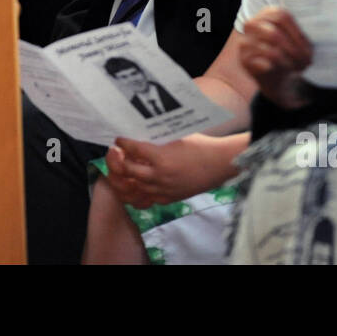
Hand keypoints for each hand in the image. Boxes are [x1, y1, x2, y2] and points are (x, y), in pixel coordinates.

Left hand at [103, 134, 236, 207]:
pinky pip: (144, 200)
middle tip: (116, 153)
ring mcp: (162, 190)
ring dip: (123, 178)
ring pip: (132, 189)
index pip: (133, 149)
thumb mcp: (176, 137)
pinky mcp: (168, 199)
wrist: (220, 165)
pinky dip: (135, 193)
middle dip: (117, 161)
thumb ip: (157, 139)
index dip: (123, 143)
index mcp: (161, 157)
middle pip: (127, 171)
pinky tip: (133, 184)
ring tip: (121, 170)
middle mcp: (158, 176)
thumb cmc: (201, 146)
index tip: (119, 139)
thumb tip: (139, 135)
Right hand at [240, 7, 311, 107]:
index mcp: (267, 12)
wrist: (275, 71)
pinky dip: (280, 68)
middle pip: (275, 34)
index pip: (282, 16)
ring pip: (271, 51)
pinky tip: (287, 69)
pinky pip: (265, 64)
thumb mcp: (296, 36)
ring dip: (290, 62)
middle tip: (307, 61)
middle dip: (295, 50)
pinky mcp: (244, 59)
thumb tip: (321, 28)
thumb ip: (302, 29)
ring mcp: (245, 41)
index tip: (310, 47)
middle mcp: (252, 24)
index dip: (298, 33)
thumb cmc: (289, 49)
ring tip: (300, 66)